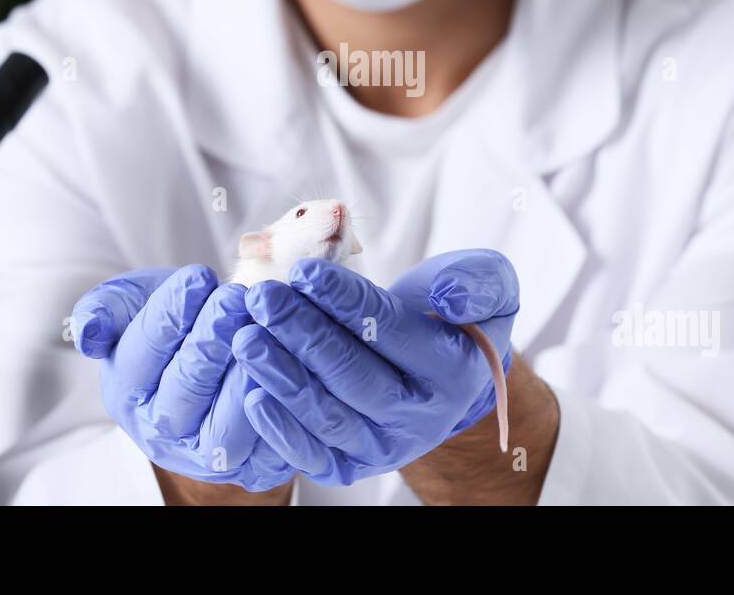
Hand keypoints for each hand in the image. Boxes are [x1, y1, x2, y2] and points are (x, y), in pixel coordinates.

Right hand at [71, 265, 294, 491]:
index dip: (170, 312)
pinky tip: (294, 362)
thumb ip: (104, 309)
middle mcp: (163, 430)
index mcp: (127, 390)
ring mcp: (209, 454)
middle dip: (212, 337)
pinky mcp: (254, 465)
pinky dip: (285, 406)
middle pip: (186, 385)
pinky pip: (273, 444)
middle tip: (236, 297)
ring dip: (249, 372)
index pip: (143, 350)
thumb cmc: (174, 329)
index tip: (199, 275)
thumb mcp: (132, 308)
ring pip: (228, 423)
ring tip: (265, 328)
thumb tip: (88, 332)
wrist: (216, 370)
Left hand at [231, 249, 518, 485]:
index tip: (305, 270)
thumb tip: (451, 297)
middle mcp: (423, 417)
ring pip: (329, 415)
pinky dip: (281, 431)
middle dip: (303, 333)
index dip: (345, 299)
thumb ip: (480, 282)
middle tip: (263, 297)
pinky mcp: (356, 464)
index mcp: (455, 371)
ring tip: (246, 337)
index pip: (391, 330)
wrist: (444, 360)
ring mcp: (387, 446)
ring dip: (282, 376)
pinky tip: (251, 394)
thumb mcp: (488, 282)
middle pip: (354, 375)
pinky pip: (315, 456)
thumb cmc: (454, 312)